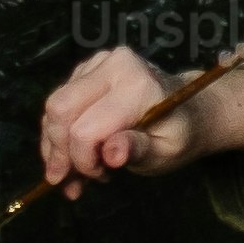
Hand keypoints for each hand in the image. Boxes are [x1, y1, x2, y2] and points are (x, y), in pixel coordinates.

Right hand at [36, 48, 243, 190]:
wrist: (189, 110)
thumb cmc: (179, 135)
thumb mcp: (166, 152)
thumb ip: (138, 151)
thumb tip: (111, 154)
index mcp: (138, 86)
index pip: (85, 128)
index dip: (83, 160)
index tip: (99, 177)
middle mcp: (115, 65)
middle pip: (59, 110)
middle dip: (59, 151)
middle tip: (72, 180)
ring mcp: (98, 62)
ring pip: (54, 107)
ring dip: (57, 145)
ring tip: (76, 172)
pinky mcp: (87, 68)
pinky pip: (59, 102)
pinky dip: (61, 132)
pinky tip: (77, 152)